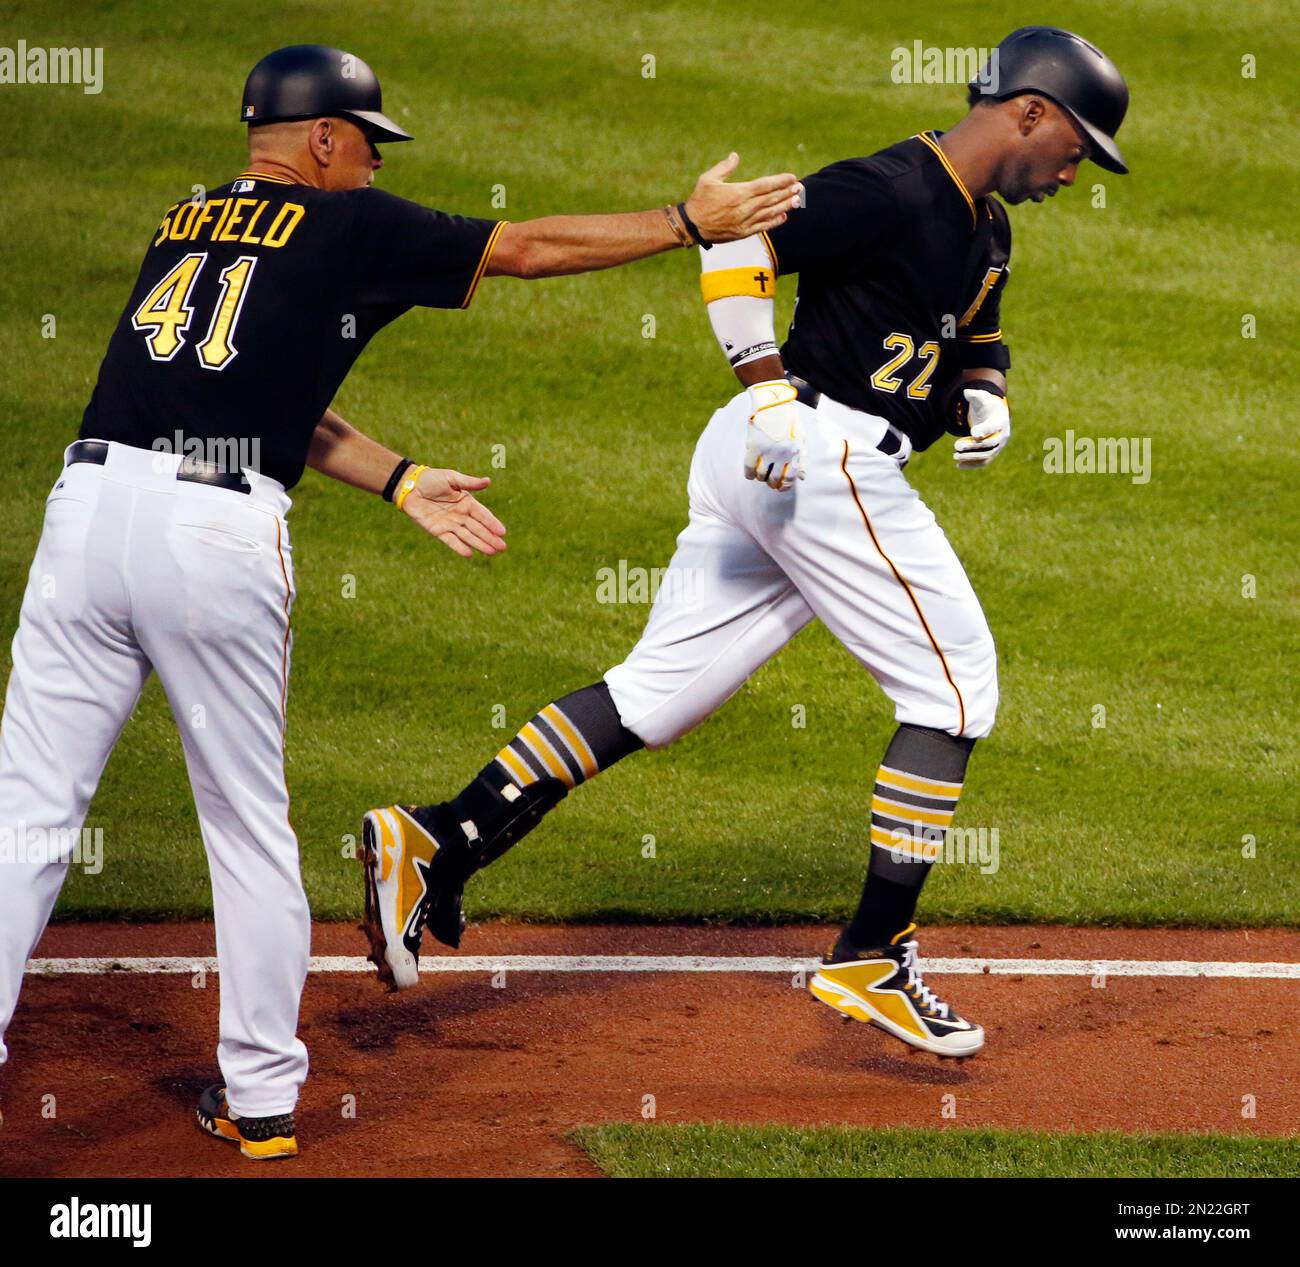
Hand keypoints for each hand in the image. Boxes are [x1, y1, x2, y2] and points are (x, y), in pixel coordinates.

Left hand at [401, 468, 506, 556]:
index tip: (502, 532)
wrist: (409, 486)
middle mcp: (460, 515)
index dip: (492, 523)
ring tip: (491, 552)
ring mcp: (450, 524)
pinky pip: (450, 540)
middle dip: (490, 538)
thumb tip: (489, 481)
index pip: (482, 515)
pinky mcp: (438, 531)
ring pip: (467, 536)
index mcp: (467, 502)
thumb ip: (470, 483)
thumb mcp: (452, 478)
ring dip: (479, 544)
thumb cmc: (431, 479)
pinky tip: (469, 554)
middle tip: (502, 547)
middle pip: (478, 528)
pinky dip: (459, 547)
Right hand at [684, 154, 803, 243]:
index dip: (780, 181)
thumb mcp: (708, 179)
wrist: (692, 226)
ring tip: (797, 200)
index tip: (792, 177)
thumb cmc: (699, 200)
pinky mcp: (743, 233)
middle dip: (786, 193)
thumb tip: (735, 156)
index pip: (765, 185)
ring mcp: (745, 222)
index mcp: (738, 193)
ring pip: (769, 213)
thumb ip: (724, 168)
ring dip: (785, 206)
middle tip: (799, 188)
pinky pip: (762, 227)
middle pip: (771, 199)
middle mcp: (744, 208)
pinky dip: (774, 222)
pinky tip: (783, 216)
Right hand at [744, 380, 807, 490]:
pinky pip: (749, 467)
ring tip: (759, 475)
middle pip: (775, 479)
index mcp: (795, 451)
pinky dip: (748, 474)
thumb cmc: (788, 418)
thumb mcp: (800, 436)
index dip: (784, 486)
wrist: (771, 401)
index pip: (790, 478)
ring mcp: (768, 450)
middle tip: (768, 481)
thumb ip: (802, 457)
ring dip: (760, 478)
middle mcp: (783, 453)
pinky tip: (749, 474)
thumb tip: (802, 478)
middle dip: (771, 483)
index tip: (779, 487)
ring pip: (762, 475)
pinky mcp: (754, 446)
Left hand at [954, 389, 1011, 468]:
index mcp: (1000, 420)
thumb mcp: (981, 397)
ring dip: (970, 457)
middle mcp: (1002, 434)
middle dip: (972, 446)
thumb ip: (974, 395)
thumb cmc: (986, 405)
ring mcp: (999, 446)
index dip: (984, 430)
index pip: (993, 427)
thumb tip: (966, 392)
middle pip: (989, 443)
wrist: (994, 415)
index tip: (973, 433)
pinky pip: (984, 462)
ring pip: (986, 455)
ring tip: (955, 456)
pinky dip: (972, 465)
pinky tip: (958, 466)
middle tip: (956, 445)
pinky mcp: (993, 453)